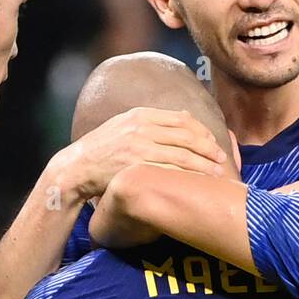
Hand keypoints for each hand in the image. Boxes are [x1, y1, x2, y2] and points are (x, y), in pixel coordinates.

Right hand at [50, 107, 227, 199]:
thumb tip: (180, 118)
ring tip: (217, 172)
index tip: (214, 142)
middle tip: (222, 158)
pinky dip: (187, 177)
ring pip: (181, 154)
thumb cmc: (102, 150)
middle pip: (186, 135)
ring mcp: (139, 147)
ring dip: (203, 164)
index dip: (202, 131)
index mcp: (141, 115)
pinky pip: (169, 171)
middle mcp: (141, 128)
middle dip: (208, 147)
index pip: (181, 119)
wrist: (77, 168)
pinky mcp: (136, 167)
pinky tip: (198, 183)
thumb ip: (150, 122)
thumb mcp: (124, 126)